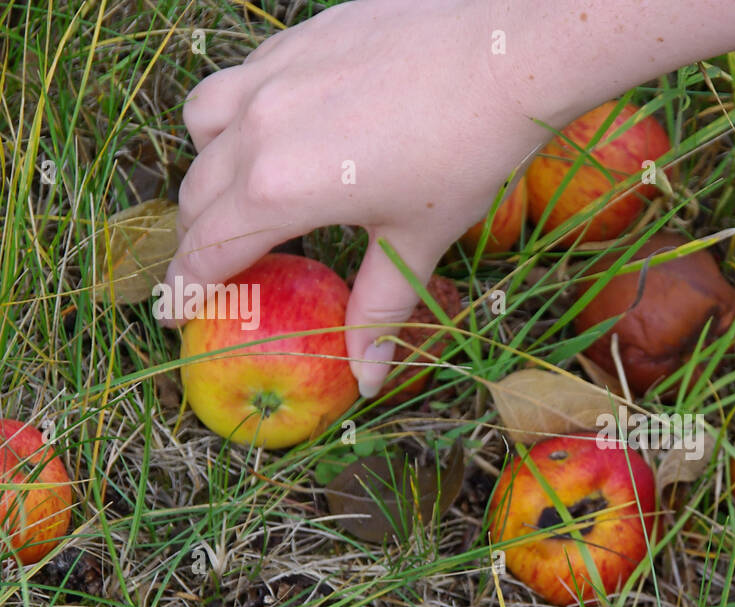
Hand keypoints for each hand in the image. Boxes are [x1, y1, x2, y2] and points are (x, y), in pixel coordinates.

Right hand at [166, 0, 547, 395]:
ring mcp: (269, 75)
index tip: (174, 314)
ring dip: (207, 169)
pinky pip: (236, 82)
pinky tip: (279, 134)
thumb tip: (368, 380)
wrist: (501, 54)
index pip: (208, 250)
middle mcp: (256, 128)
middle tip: (213, 272)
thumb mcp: (417, 240)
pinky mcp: (292, 40)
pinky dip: (237, 117)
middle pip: (198, 194)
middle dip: (197, 240)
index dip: (187, 289)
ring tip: (240, 197)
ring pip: (202, 126)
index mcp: (279, 189)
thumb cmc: (464, 154)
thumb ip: (378, 311)